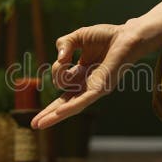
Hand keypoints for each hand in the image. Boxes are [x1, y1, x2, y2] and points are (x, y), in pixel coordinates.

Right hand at [31, 22, 151, 129]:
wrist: (127, 36)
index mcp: (80, 73)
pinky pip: (83, 101)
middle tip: (34, 125)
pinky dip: (70, 108)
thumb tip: (59, 60)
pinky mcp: (101, 89)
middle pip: (63, 103)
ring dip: (53, 115)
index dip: (56, 70)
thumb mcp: (77, 37)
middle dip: (48, 113)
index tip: (65, 55)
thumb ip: (64, 45)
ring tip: (39, 125)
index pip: (61, 83)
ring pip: (70, 106)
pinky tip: (58, 114)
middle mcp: (86, 84)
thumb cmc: (106, 36)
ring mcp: (93, 88)